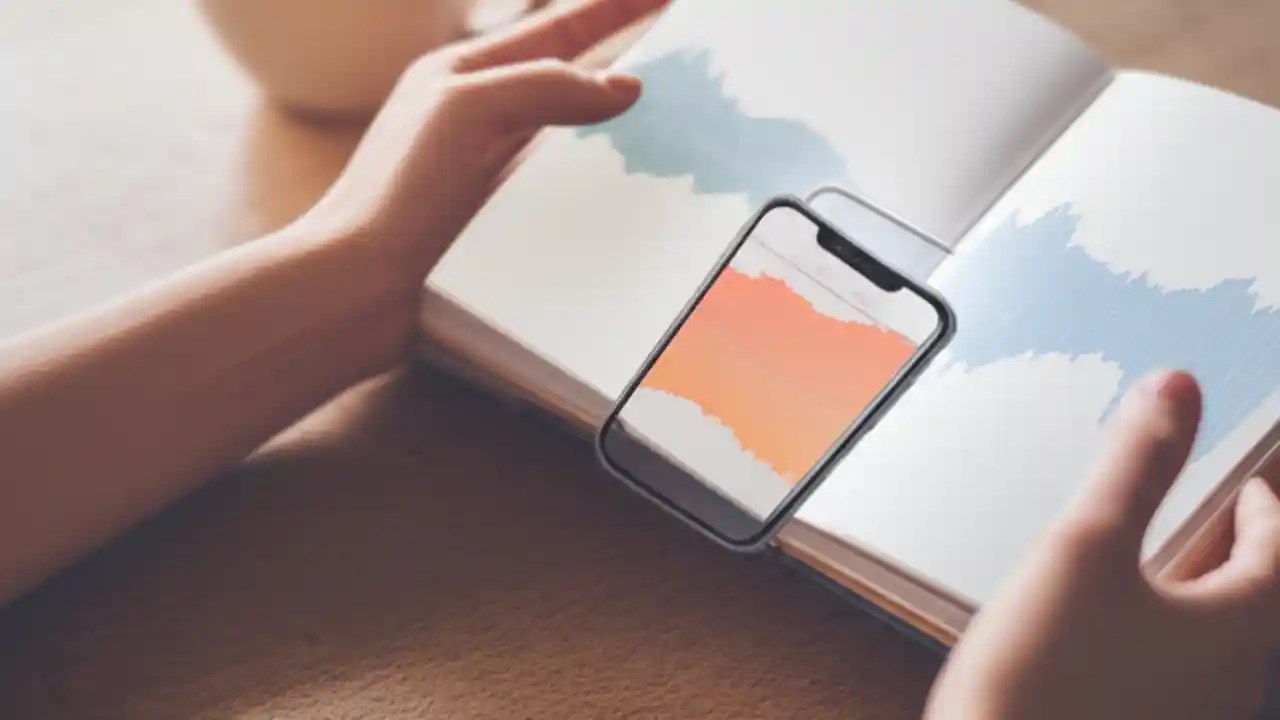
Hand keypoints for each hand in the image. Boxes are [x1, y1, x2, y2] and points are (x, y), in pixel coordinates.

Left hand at [298, 0, 665, 295]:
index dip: (612, 9)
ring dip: (617, 134)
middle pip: (567, 81)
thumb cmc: (395, 194)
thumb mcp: (466, 109)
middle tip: (680, 61)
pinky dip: (601, 186)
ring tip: (669, 127)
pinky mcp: (501, 223)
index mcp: (462, 77)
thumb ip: (545, 85)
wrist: (362, 290)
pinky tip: (630, 195)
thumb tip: (623, 87)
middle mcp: (478, 120)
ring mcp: (490, 173)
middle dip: (621, 68)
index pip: (556, 30)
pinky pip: (566, 192)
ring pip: (571, 139)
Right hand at [926, 370, 1279, 719]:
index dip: (1266, 505)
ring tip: (1149, 557)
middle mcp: (1228, 680)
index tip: (1249, 481)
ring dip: (1191, 589)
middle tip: (1201, 509)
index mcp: (1235, 628)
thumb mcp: (1086, 546)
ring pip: (1211, 638)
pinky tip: (1102, 624)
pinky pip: (1171, 670)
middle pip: (1252, 598)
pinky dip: (1155, 630)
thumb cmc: (1045, 677)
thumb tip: (1177, 388)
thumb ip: (1136, 464)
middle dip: (1231, 546)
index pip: (1278, 551)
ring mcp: (1186, 712)